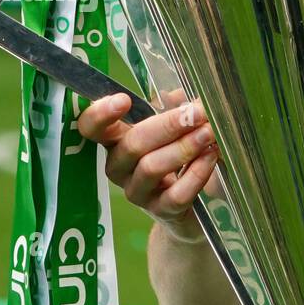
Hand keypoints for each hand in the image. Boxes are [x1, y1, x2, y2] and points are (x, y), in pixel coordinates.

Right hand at [76, 89, 219, 239]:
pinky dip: (197, 173)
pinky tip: (211, 157)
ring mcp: (138, 192)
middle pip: (132, 144)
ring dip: (183, 147)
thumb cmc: (176, 158)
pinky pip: (176, 193)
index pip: (92, 128)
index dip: (100, 114)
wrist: (188, 207)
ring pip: (152, 168)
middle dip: (167, 126)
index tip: (123, 100)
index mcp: (116, 142)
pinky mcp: (161, 211)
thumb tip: (179, 93)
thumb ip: (172, 108)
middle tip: (196, 114)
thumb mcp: (172, 129)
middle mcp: (119, 168)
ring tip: (208, 133)